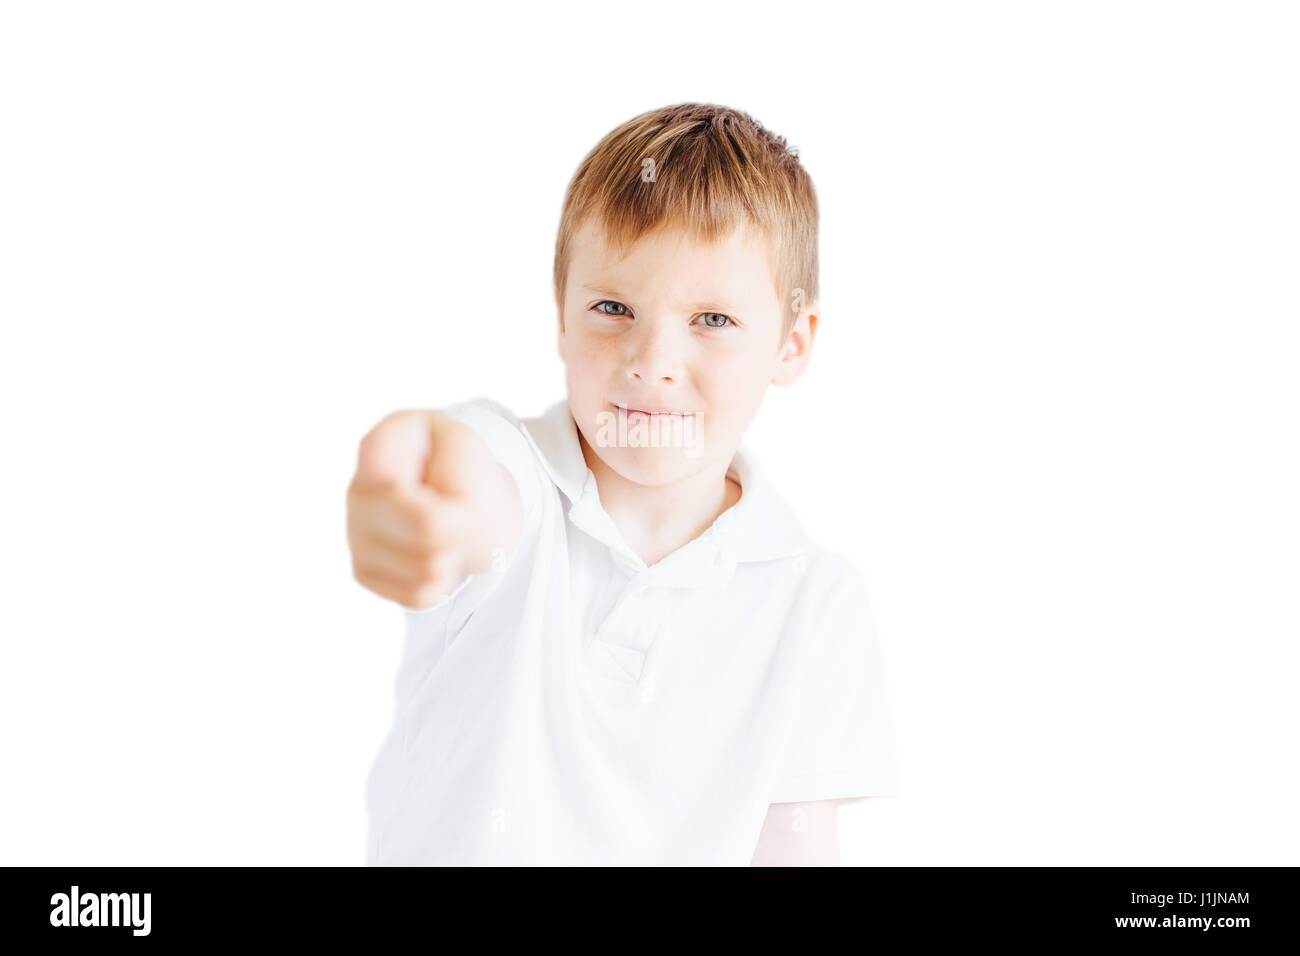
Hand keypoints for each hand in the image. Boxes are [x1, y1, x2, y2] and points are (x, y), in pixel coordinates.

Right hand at [346, 410, 521, 608]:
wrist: (461, 501)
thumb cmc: (460, 468)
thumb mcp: (469, 451)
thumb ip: (458, 479)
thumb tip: (432, 527)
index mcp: (379, 445)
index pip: (398, 484)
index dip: (445, 498)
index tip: (449, 486)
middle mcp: (357, 491)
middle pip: (426, 530)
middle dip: (460, 527)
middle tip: (458, 511)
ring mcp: (354, 534)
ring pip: (425, 570)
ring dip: (453, 555)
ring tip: (448, 531)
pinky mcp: (363, 573)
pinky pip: (418, 595)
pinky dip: (442, 581)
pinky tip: (435, 554)